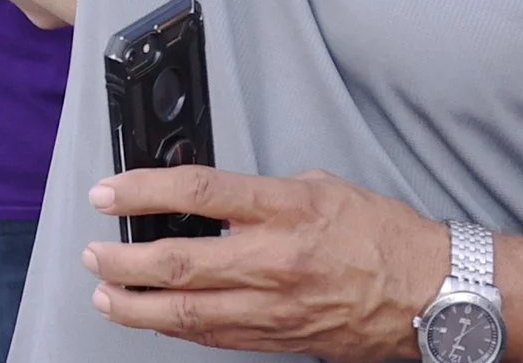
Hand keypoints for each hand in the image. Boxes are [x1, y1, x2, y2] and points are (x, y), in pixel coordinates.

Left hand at [83, 167, 443, 359]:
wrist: (429, 293)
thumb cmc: (382, 236)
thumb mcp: (319, 186)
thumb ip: (261, 192)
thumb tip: (211, 195)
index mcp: (285, 209)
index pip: (198, 193)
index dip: (142, 192)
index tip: (108, 193)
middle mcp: (274, 260)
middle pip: (178, 264)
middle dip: (122, 261)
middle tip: (93, 254)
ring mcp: (274, 306)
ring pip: (186, 313)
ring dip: (135, 306)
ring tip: (105, 294)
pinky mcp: (279, 338)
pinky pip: (213, 336)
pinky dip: (175, 329)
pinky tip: (152, 320)